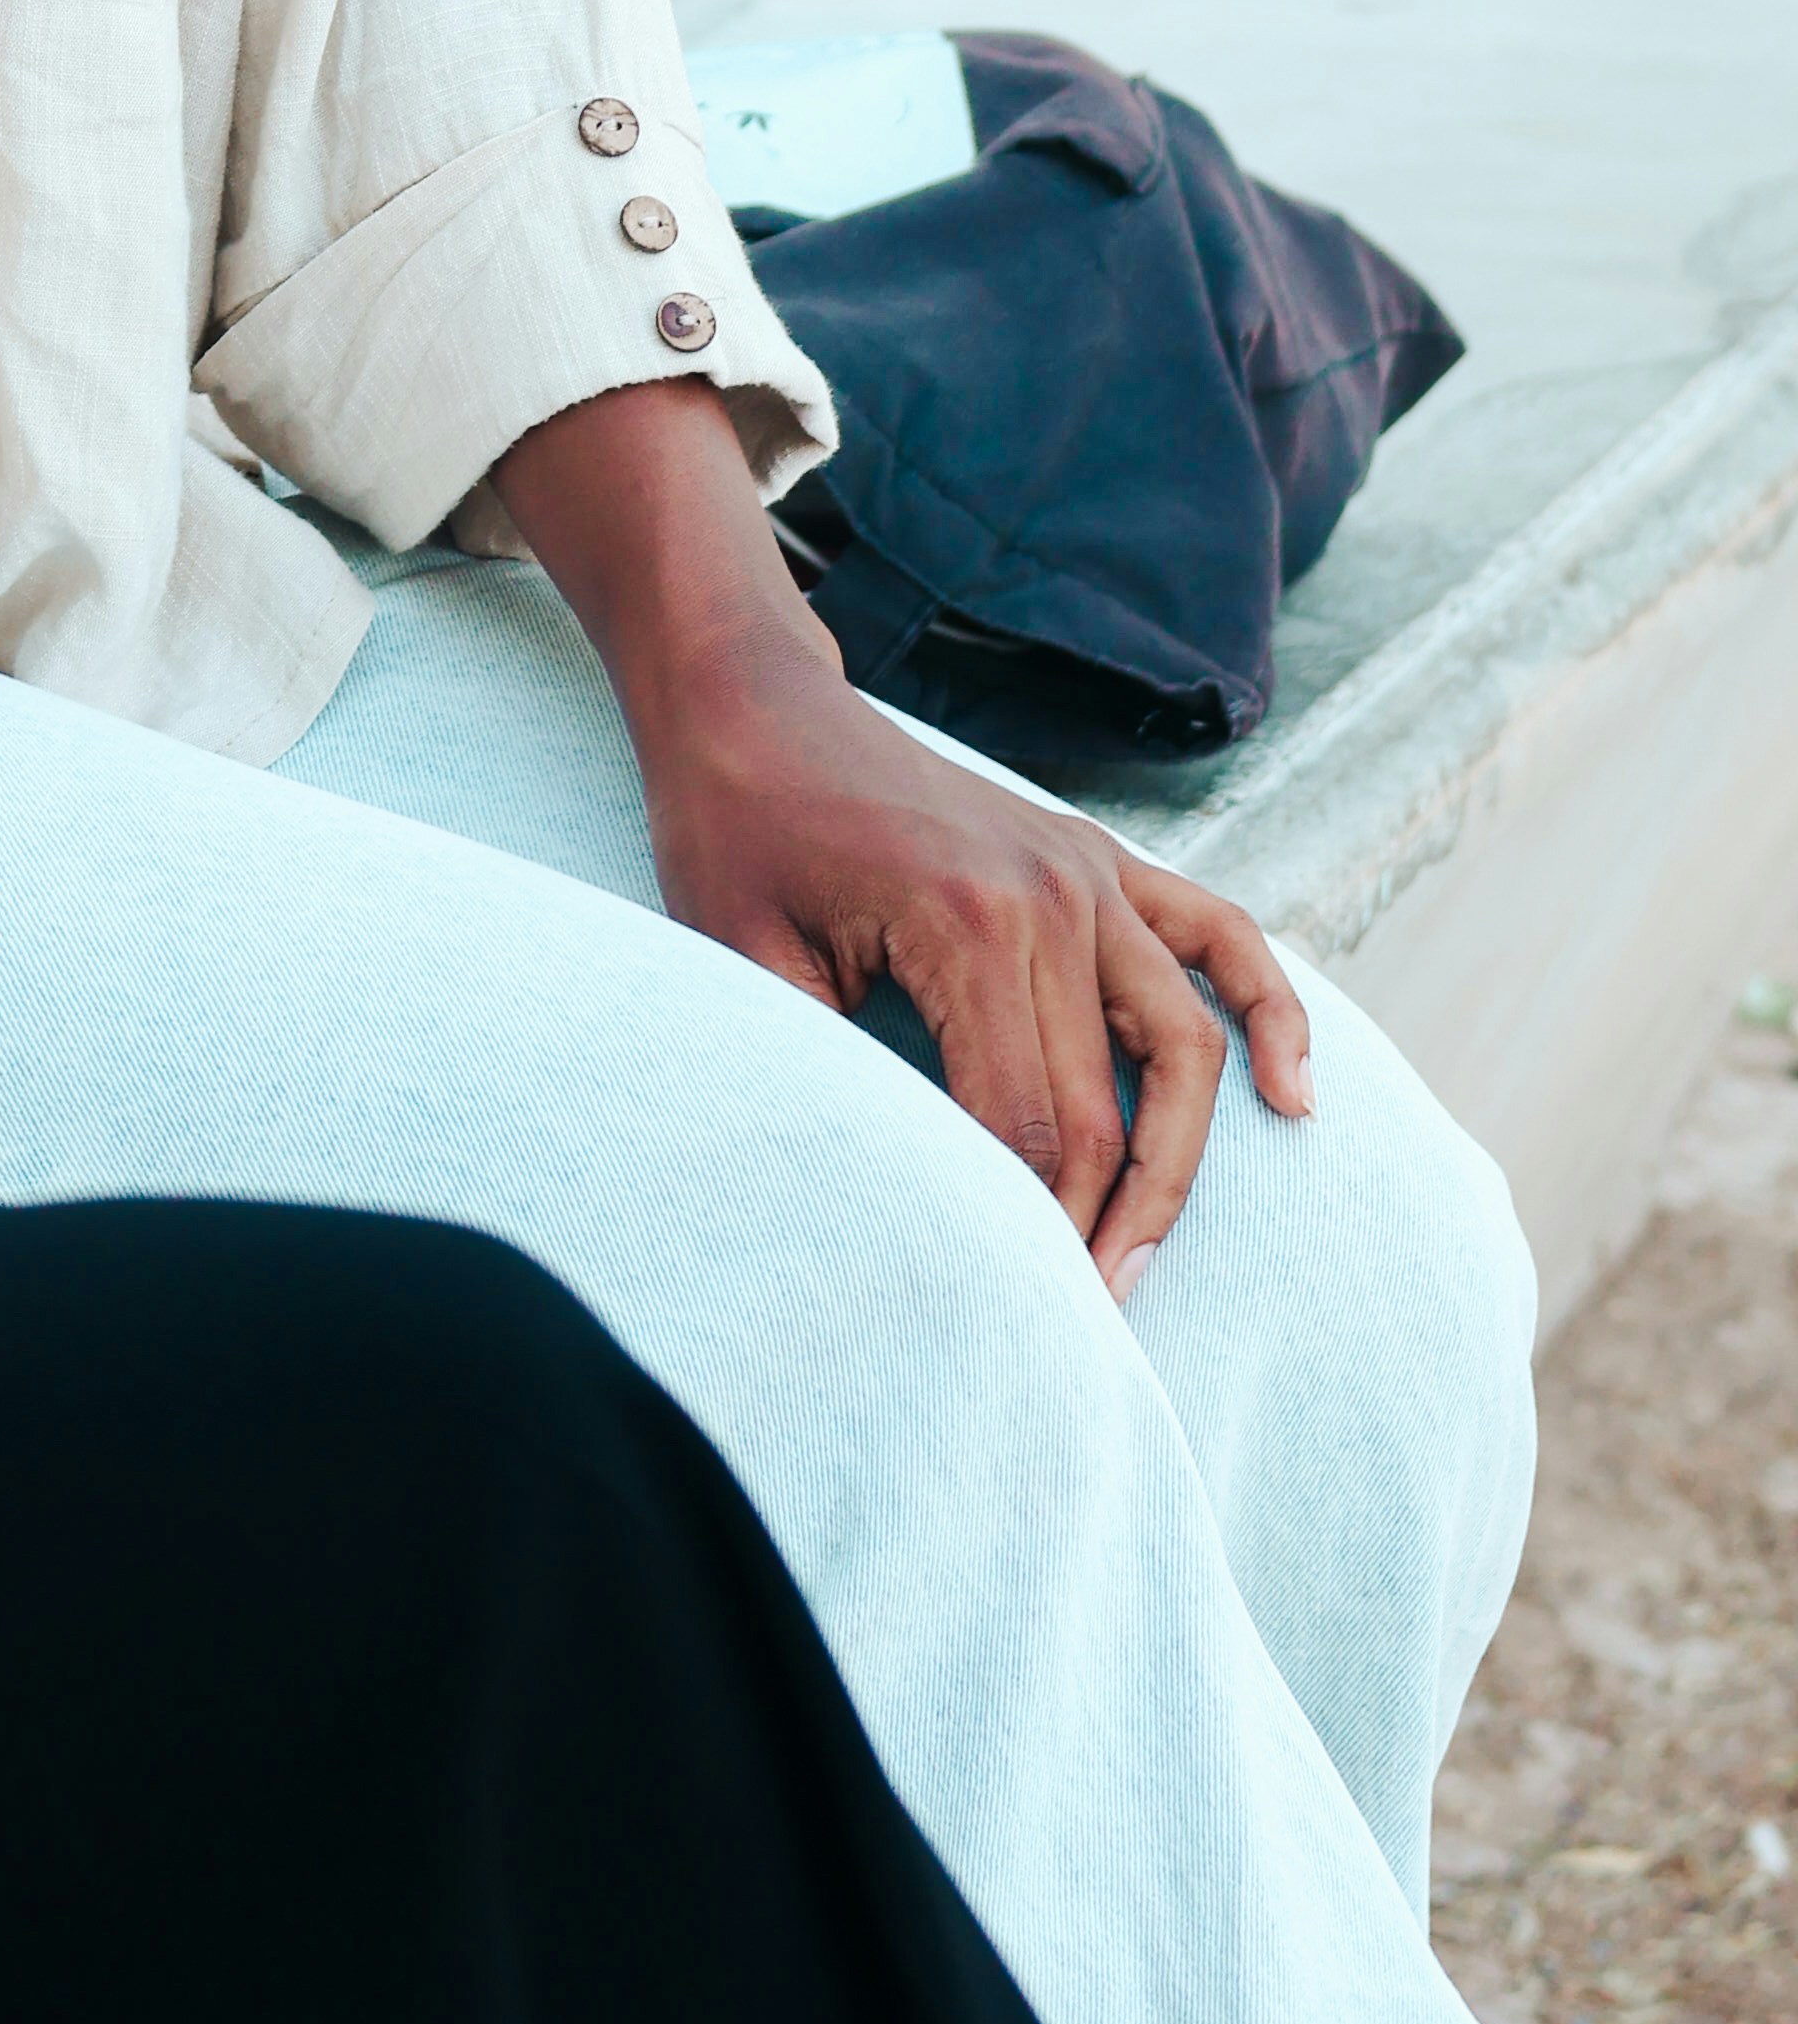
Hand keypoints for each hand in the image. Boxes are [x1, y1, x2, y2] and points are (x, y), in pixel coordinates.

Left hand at [491, 379, 1311, 1292]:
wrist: (749, 703)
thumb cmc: (732, 834)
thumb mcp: (748, 963)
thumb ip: (837, 1074)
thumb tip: (910, 1199)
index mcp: (967, 923)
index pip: (1029, 1127)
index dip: (1028, 1235)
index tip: (1017, 1313)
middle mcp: (1051, 894)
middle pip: (1105, 1107)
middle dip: (1099, 1228)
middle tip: (1078, 1320)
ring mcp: (1086, 870)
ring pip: (1184, 1041)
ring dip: (1179, 1162)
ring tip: (1144, 1257)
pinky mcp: (1097, 857)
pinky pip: (1220, 935)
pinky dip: (1270, 1012)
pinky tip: (1291, 1094)